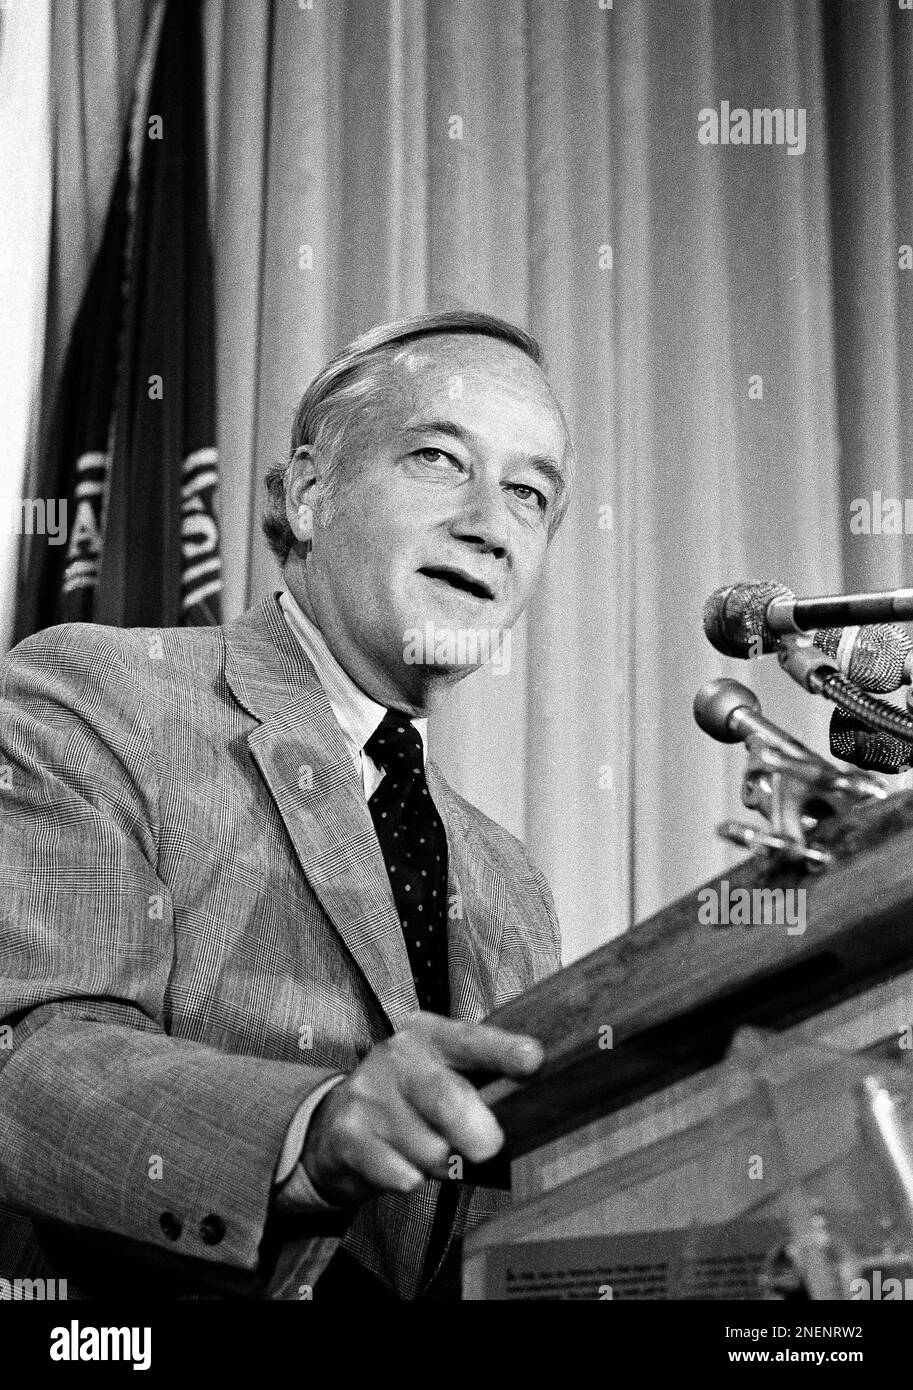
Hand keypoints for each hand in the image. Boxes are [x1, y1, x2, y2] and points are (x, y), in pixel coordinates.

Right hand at [301, 1012, 543, 1204]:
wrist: (335, 1121)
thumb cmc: (411, 1098)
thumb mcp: (443, 1072)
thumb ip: (480, 1081)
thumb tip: (528, 1107)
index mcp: (429, 1035)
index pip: (470, 1040)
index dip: (502, 1050)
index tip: (533, 1059)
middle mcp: (397, 1057)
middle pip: (448, 1099)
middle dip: (477, 1133)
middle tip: (488, 1148)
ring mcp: (369, 1094)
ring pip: (430, 1149)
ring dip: (443, 1164)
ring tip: (431, 1151)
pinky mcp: (349, 1134)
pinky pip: (402, 1174)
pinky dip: (412, 1179)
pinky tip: (401, 1163)